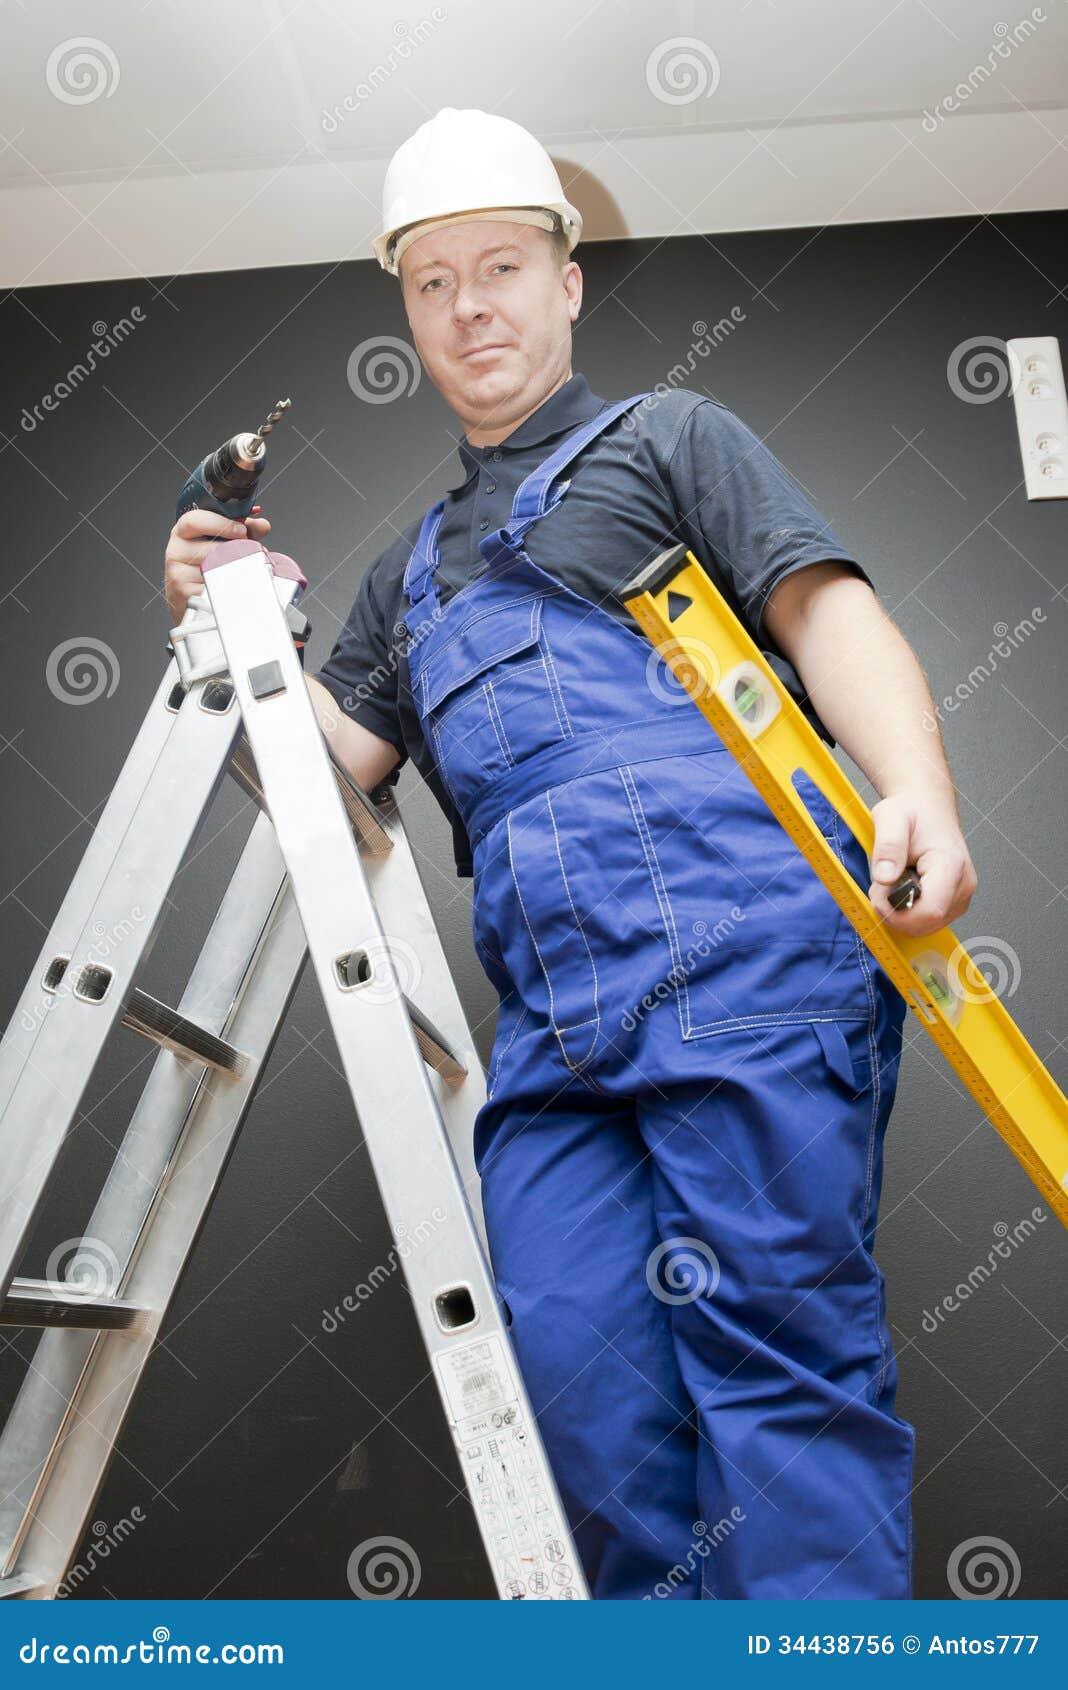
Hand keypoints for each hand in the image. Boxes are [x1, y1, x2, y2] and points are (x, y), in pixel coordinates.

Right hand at [163, 507, 271, 624]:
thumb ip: (241, 529)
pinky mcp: (186, 594)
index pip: (195, 521)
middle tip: (246, 554)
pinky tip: (230, 586)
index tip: (242, 530)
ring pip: (216, 567)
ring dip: (236, 568)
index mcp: (183, 533)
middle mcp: (176, 551)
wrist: (188, 598)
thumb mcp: (219, 540)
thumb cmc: (204, 566)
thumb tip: (262, 525)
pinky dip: (229, 586)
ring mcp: (178, 574)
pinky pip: (215, 588)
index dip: (221, 524)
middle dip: (236, 550)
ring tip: (239, 570)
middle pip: (213, 547)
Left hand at [868, 789, 977, 935]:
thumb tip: (885, 878)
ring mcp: (961, 896)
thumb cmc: (912, 812)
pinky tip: (903, 889)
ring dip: (900, 913)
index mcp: (951, 866)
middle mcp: (963, 885)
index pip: (929, 912)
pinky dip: (908, 912)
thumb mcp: (891, 818)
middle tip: (880, 886)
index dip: (897, 913)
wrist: (927, 808)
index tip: (878, 892)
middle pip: (926, 924)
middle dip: (894, 913)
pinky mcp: (953, 902)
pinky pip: (926, 921)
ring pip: (925, 926)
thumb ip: (888, 847)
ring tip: (893, 882)